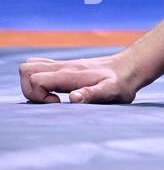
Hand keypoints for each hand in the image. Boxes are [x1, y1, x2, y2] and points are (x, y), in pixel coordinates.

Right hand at [19, 54, 139, 104]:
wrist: (132, 67)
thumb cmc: (122, 82)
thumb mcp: (112, 91)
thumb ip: (93, 94)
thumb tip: (74, 98)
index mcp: (70, 74)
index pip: (34, 78)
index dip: (38, 94)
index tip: (56, 103)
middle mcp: (64, 67)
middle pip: (26, 69)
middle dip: (29, 89)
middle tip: (50, 101)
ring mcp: (64, 65)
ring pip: (30, 67)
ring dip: (32, 84)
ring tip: (51, 96)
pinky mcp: (66, 67)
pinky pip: (41, 67)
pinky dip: (38, 79)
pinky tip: (56, 91)